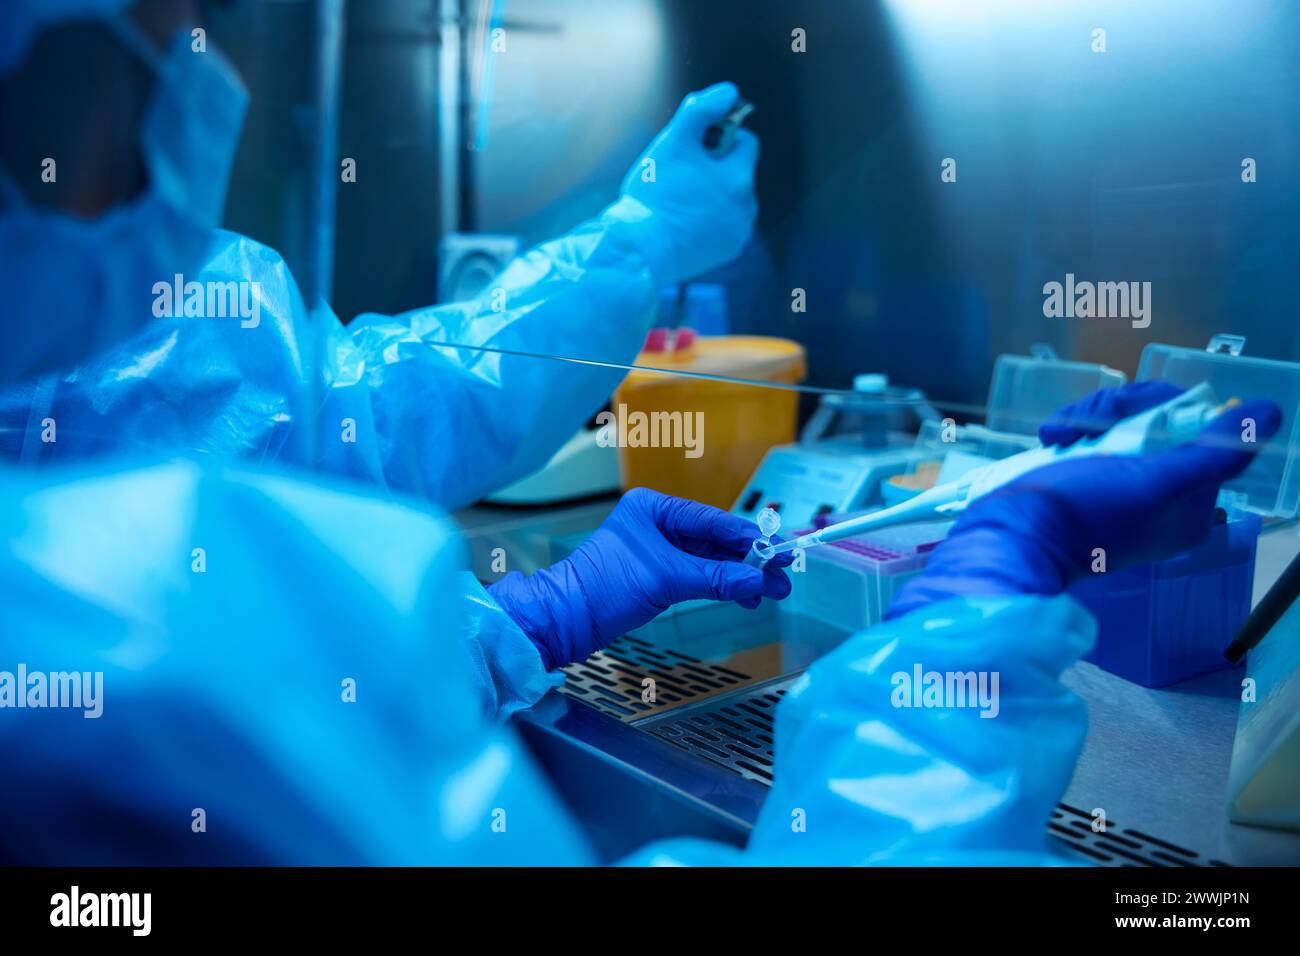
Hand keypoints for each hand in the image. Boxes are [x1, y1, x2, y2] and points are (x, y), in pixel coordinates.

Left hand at [488, 488, 790, 668]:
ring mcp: (658, 550)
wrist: (566, 620)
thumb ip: (715, 578)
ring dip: (739, 576)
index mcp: (653, 508)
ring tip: (770, 593)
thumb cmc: (604, 588)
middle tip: (782, 577)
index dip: (749, 537)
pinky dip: (722, 586)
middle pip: (715, 540)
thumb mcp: (666, 579)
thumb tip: (758, 580)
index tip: (779, 549)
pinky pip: (699, 576)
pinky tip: (744, 596)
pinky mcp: (658, 576)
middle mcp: (657, 524)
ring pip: (710, 560)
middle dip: (749, 560)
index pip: (712, 520)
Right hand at [604, 82, 757, 283]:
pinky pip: (725, 225)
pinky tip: (685, 222)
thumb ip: (701, 111)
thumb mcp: (674, 142)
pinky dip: (710, 221)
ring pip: (732, 200)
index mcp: (739, 177)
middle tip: (682, 176)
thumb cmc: (655, 193)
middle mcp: (748, 207)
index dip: (719, 138)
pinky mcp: (728, 251)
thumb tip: (729, 92)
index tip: (694, 149)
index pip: (745, 142)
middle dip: (715, 169)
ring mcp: (739, 232)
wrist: (640, 249)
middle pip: (737, 172)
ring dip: (713, 195)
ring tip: (682, 201)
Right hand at [885, 383, 1281, 618]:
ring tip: (1060, 437)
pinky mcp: (1083, 479)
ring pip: (1120, 422)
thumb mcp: (1156, 480)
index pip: (1197, 427)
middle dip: (1116, 410)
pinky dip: (1071, 430)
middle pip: (1157, 420)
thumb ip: (1217, 449)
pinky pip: (1091, 435)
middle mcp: (1160, 495)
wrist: (1011, 536)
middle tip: (1085, 426)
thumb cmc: (1085, 514)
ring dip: (1086, 418)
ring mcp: (1119, 486)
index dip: (1161, 407)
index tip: (1125, 412)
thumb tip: (1271, 410)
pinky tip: (1052, 441)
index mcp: (1190, 504)